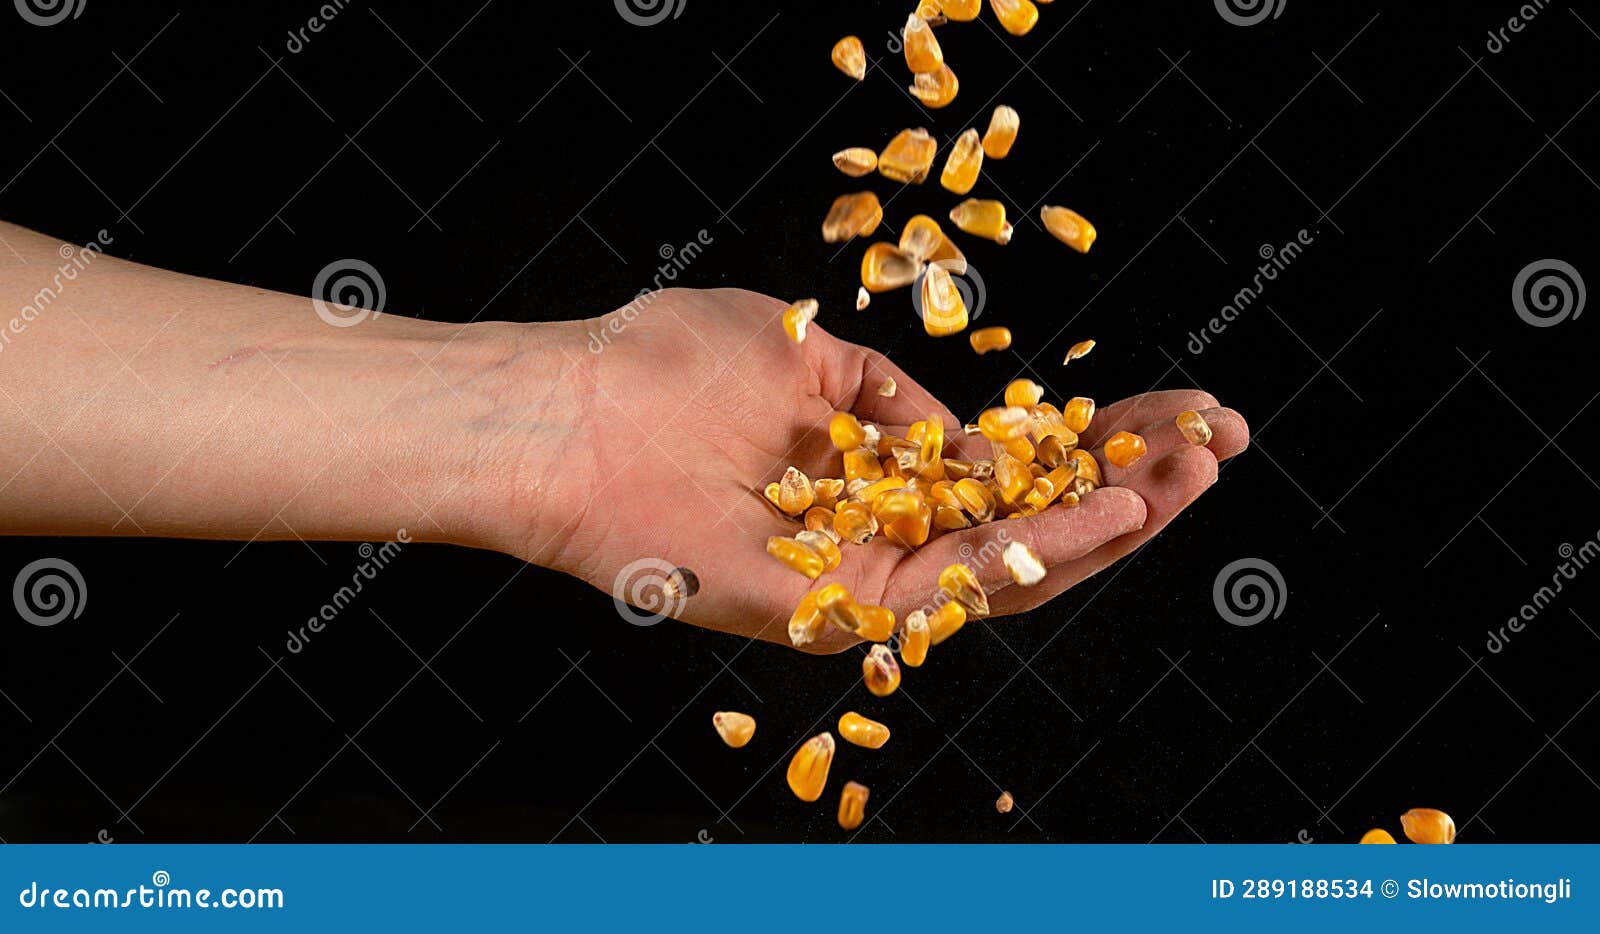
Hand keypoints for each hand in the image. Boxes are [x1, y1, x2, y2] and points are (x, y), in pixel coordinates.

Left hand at [496, 288, 1248, 652]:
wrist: (576, 413)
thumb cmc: (666, 367)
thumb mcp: (810, 354)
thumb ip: (896, 398)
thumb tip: (967, 432)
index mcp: (872, 474)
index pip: (1008, 469)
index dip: (1092, 440)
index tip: (1170, 405)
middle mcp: (879, 532)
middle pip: (1031, 522)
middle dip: (1130, 481)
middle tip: (1216, 441)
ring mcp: (867, 575)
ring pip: (1021, 564)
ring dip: (1119, 517)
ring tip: (1198, 471)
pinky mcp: (846, 609)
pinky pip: (969, 589)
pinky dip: (1052, 550)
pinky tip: (1122, 506)